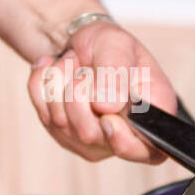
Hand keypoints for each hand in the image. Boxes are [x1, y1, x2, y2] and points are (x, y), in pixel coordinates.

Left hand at [27, 21, 176, 162]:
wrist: (81, 43)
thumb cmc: (108, 44)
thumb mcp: (117, 45)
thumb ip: (116, 74)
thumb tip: (108, 107)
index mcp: (153, 113)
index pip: (147, 151)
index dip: (123, 141)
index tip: (107, 118)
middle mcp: (126, 134)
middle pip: (90, 135)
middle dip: (78, 92)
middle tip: (85, 69)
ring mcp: (94, 141)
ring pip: (62, 124)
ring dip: (59, 83)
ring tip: (73, 65)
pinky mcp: (66, 137)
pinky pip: (44, 116)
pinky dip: (42, 86)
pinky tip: (55, 72)